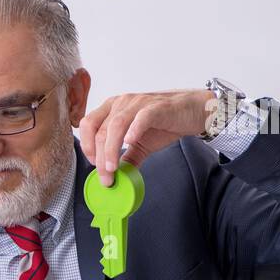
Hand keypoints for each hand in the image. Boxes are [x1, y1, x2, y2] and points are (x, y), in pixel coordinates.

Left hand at [78, 89, 215, 185]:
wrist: (193, 112)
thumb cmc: (164, 124)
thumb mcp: (140, 144)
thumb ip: (126, 158)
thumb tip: (114, 177)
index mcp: (112, 108)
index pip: (88, 125)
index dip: (86, 146)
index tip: (94, 166)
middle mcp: (121, 102)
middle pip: (100, 130)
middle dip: (100, 157)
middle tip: (105, 177)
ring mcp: (138, 103)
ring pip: (116, 125)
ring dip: (111, 149)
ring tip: (112, 168)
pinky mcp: (157, 107)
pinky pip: (142, 117)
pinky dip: (134, 129)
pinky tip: (130, 142)